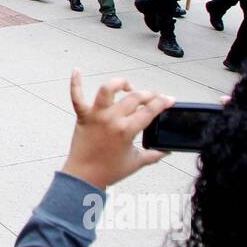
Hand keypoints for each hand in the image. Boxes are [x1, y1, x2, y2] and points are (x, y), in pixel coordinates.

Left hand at [62, 71, 172, 190]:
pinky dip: (75, 82)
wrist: (84, 176)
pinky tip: (77, 70)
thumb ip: (154, 154)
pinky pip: (76, 96)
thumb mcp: (137, 162)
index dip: (163, 102)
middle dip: (148, 95)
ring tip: (127, 87)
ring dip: (120, 84)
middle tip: (153, 97)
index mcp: (127, 130)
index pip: (150, 110)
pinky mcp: (83, 116)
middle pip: (134, 98)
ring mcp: (96, 116)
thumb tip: (167, 150)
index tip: (170, 99)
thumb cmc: (109, 171)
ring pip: (108, 90)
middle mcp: (112, 119)